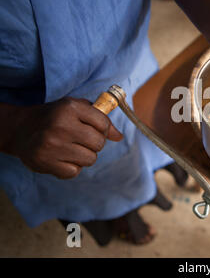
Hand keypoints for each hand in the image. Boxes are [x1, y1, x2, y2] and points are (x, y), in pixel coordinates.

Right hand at [7, 97, 122, 178]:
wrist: (21, 129)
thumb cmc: (55, 117)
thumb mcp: (76, 109)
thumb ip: (100, 119)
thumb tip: (119, 136)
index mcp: (70, 108)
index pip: (104, 124)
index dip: (102, 129)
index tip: (93, 129)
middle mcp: (61, 125)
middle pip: (99, 144)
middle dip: (94, 144)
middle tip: (80, 140)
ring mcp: (52, 145)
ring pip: (90, 159)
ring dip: (84, 156)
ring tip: (70, 148)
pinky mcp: (45, 162)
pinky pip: (74, 172)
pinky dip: (71, 167)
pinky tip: (61, 157)